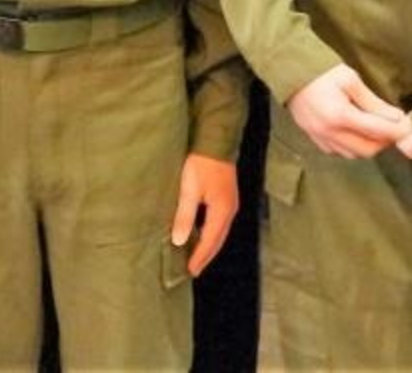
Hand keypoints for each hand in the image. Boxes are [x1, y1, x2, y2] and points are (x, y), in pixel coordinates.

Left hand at [170, 153, 238, 276]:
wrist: (216, 139)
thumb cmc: (201, 162)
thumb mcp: (189, 189)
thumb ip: (185, 216)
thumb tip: (180, 241)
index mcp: (222, 211)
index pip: (210, 242)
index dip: (199, 258)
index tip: (190, 271)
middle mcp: (230, 210)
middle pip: (218, 240)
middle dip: (206, 256)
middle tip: (194, 270)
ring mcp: (231, 203)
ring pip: (220, 232)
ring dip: (209, 246)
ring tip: (197, 257)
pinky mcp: (227, 196)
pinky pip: (220, 222)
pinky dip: (211, 233)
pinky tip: (202, 235)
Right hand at [287, 63, 409, 158]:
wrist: (291, 75)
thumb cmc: (322, 73)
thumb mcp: (350, 80)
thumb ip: (373, 103)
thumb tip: (397, 118)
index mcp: (340, 115)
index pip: (377, 131)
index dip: (397, 131)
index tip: (409, 128)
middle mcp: (330, 132)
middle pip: (368, 149)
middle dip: (385, 141)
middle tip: (393, 127)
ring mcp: (321, 139)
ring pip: (355, 154)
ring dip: (370, 145)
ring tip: (376, 128)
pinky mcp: (316, 141)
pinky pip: (342, 152)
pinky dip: (354, 146)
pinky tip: (357, 132)